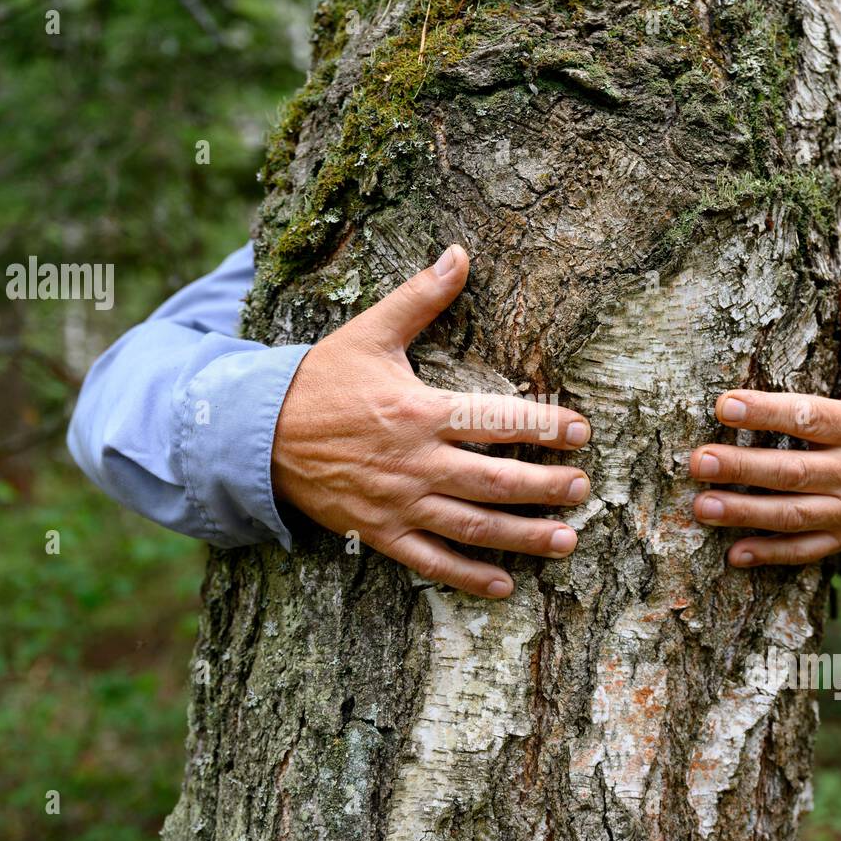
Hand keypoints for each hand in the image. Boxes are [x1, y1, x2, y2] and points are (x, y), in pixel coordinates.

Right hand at [272, 245, 591, 598]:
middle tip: (583, 489)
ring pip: (472, 526)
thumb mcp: (370, 332)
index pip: (495, 419)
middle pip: (494, 480)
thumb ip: (421, 298)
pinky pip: (430, 561)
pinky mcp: (379, 532)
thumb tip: (459, 254)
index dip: (543, 425)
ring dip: (523, 536)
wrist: (257, 433)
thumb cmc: (320, 380)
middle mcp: (415, 462)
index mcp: (419, 411)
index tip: (581, 432)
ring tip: (566, 540)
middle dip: (545, 486)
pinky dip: (467, 577)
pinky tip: (504, 586)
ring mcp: (398, 503)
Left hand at [690, 267, 840, 566]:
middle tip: (696, 461)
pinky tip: (732, 554)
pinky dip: (771, 554)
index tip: (722, 403)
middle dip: (743, 467)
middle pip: (793, 471)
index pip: (808, 418)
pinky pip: (806, 550)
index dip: (766, 412)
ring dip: (745, 513)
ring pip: (794, 515)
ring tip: (700, 506)